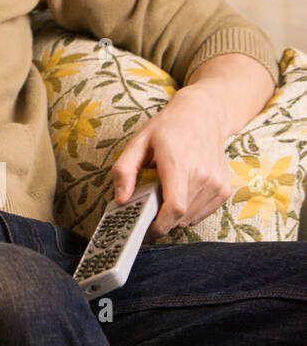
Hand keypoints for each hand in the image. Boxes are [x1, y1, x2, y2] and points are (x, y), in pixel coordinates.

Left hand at [111, 84, 234, 239]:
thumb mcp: (138, 142)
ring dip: (174, 216)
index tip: (145, 230)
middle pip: (180, 216)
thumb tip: (120, 199)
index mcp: (178, 162)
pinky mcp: (224, 190)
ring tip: (164, 194)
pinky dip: (188, 212)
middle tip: (147, 208)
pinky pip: (202, 214)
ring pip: (191, 218)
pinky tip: (180, 193)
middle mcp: (202, 175)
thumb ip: (124, 170)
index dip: (159, 225)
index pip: (174, 207)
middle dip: (161, 220)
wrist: (203, 115)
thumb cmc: (168, 128)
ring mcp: (217, 184)